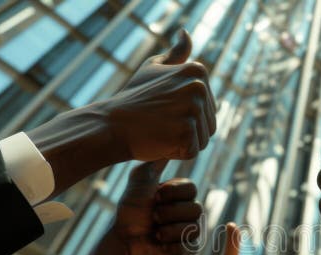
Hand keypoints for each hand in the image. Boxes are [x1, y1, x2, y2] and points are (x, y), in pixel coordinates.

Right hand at [26, 30, 216, 196]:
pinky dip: (174, 154)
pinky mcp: (186, 133)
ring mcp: (193, 110)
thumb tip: (185, 33)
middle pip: (208, 125)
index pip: (208, 108)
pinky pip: (191, 152)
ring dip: (182, 144)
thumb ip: (176, 55)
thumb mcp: (154, 69)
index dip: (186, 116)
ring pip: (202, 141)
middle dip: (187, 132)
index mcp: (198, 72)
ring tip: (159, 132)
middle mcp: (199, 88)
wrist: (111, 123)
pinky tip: (158, 142)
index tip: (164, 110)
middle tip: (160, 124)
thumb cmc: (133, 98)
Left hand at [83, 161, 201, 254]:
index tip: (155, 197)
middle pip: (195, 209)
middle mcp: (191, 212)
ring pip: (193, 228)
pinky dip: (170, 245)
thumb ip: (154, 163)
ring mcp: (192, 232)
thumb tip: (165, 137)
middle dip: (167, 213)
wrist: (123, 239)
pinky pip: (189, 246)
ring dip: (167, 230)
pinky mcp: (189, 252)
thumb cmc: (131, 211)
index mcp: (183, 196)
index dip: (172, 193)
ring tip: (155, 232)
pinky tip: (160, 244)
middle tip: (153, 217)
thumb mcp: (140, 182)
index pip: (191, 189)